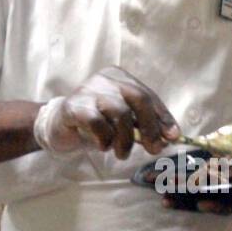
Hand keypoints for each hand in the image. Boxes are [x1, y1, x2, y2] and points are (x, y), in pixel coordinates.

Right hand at [34, 67, 180, 159]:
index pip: (148, 95)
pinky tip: (103, 145)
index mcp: (120, 78)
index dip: (163, 117)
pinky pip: (97, 123)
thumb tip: (169, 137)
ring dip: (125, 139)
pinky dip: (105, 138)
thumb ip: (144, 126)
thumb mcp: (124, 124)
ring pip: (119, 112)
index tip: (172, 137)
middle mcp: (105, 79)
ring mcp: (88, 90)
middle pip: (138, 98)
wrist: (59, 127)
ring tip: (122, 152)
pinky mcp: (74, 106)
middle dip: (150, 127)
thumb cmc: (97, 125)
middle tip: (153, 149)